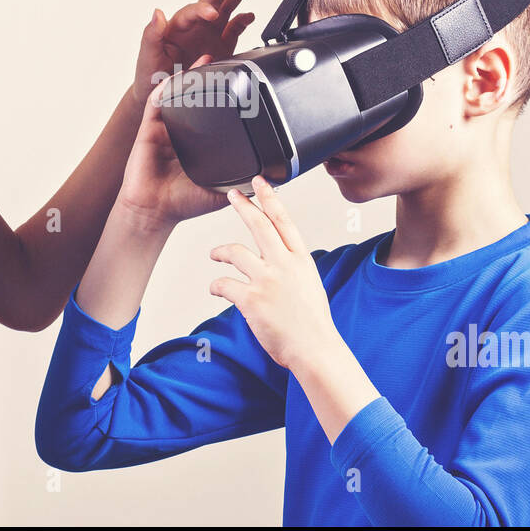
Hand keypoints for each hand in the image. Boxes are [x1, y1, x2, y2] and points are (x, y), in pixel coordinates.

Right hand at [115, 62, 234, 231]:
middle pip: (194, 99)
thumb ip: (243, 185)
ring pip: (177, 96)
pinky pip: (155, 104)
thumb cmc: (182, 205)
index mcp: (198, 146)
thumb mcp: (221, 192)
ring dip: (189, 78)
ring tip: (204, 62)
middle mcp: (181, 135)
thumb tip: (271, 180)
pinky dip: (164, 89)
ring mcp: (165, 131)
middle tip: (223, 63)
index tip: (238, 84)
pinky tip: (175, 78)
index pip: (212, 115)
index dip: (222, 98)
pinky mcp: (149, 131)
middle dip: (207, 80)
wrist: (154, 213)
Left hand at [131, 0, 254, 105]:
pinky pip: (233, 30)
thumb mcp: (148, 56)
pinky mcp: (221, 47)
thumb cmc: (150, 74)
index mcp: (177, 27)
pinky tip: (250, 15)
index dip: (202, 10)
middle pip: (210, 1)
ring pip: (225, 10)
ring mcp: (208, 36)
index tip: (212, 14)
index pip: (191, 11)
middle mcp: (194, 27)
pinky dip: (243, 21)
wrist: (162, 95)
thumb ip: (151, 34)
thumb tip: (157, 13)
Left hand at [207, 175, 338, 370]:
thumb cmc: (311, 322)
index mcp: (300, 260)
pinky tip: (216, 289)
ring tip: (215, 253)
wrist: (314, 348)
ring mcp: (267, 280)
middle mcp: (284, 265)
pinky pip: (224, 284)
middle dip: (243, 206)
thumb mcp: (309, 284)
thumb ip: (292, 266)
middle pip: (259, 225)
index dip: (270, 198)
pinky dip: (216, 286)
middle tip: (232, 195)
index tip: (261, 182)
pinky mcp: (251, 299)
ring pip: (235, 251)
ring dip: (220, 251)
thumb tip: (277, 257)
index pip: (284, 221)